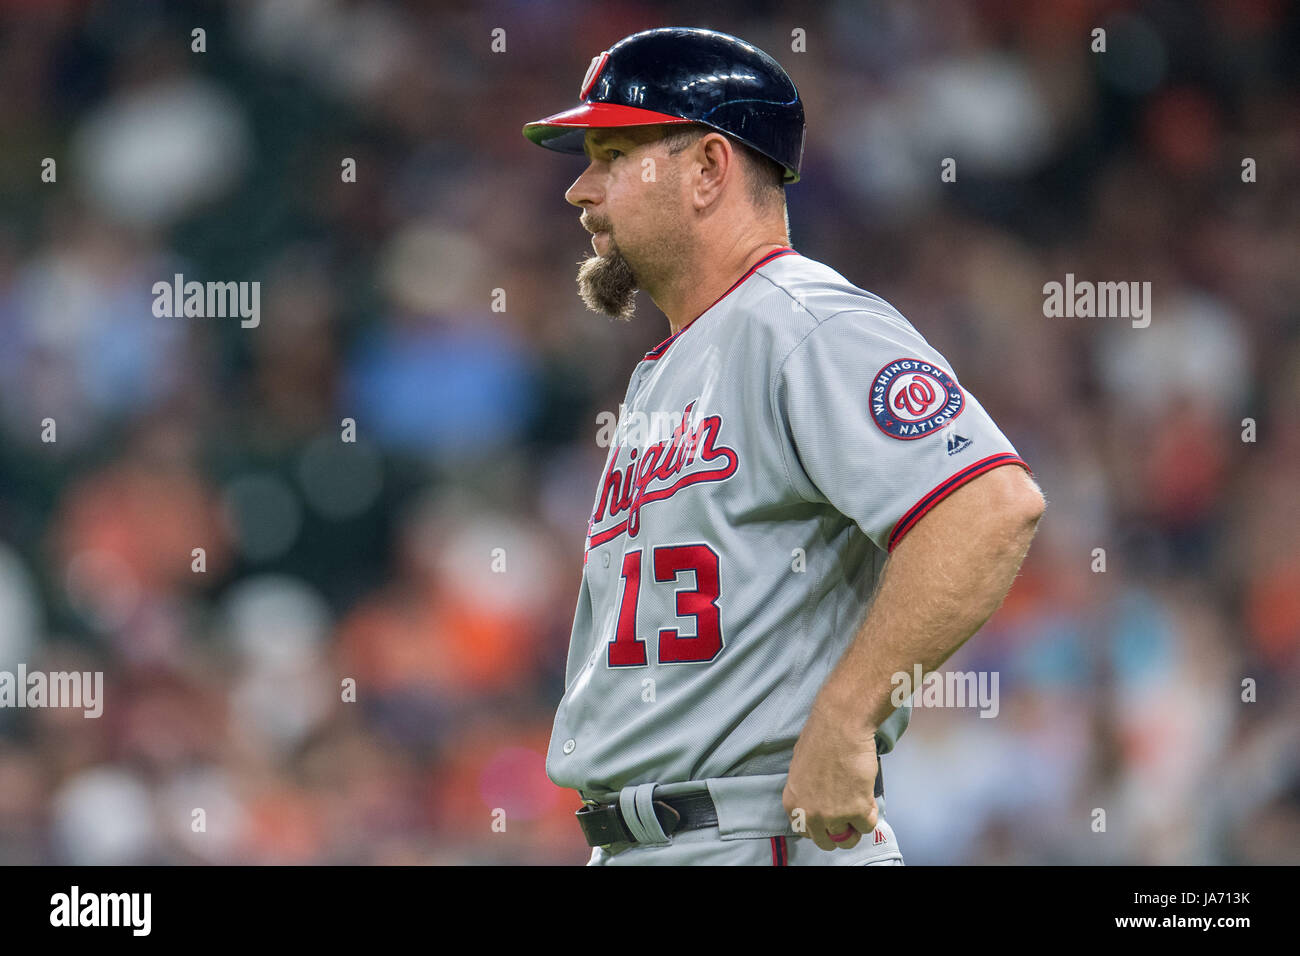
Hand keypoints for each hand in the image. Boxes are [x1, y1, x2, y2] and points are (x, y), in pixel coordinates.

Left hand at [782, 703, 878, 850]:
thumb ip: (806, 791)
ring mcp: (833, 815)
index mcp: (793, 804)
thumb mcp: (800, 770)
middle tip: (847, 816)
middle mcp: (810, 815)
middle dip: (838, 832)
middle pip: (826, 842)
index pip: (806, 832)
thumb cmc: (820, 738)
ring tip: (858, 803)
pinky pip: (867, 826)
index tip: (830, 818)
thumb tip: (817, 798)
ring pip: (848, 839)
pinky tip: (867, 795)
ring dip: (855, 823)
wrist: (840, 726)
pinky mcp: (856, 810)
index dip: (821, 826)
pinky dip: (870, 814)